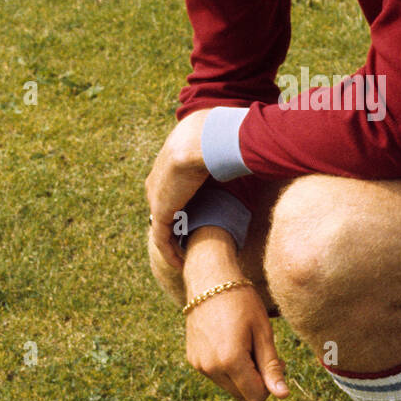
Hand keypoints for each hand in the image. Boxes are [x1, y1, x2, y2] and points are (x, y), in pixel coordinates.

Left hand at [145, 110, 212, 267]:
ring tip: (186, 255)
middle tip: (191, 239)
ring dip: (172, 241)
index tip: (198, 216)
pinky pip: (162, 238)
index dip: (183, 202)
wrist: (201, 141)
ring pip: (162, 224)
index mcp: (168, 161)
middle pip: (163, 206)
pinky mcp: (160, 211)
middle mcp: (157, 179)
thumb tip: (245, 151)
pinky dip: (170, 252)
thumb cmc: (216, 136)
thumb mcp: (217, 142)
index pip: (171, 187)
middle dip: (175, 223)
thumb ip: (224, 151)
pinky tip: (180, 263)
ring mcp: (156, 196)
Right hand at [185, 284, 288, 400]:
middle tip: (263, 351)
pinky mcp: (193, 359)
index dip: (270, 385)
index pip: (256, 397)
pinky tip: (231, 341)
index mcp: (230, 361)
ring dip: (242, 374)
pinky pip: (217, 375)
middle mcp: (210, 368)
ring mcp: (198, 364)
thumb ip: (272, 366)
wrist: (209, 279)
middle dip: (257, 381)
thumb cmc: (242, 301)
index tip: (277, 362)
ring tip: (246, 344)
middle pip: (243, 395)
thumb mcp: (263, 332)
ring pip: (230, 387)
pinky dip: (228, 367)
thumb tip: (283, 396)